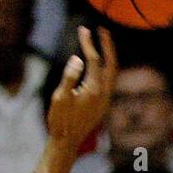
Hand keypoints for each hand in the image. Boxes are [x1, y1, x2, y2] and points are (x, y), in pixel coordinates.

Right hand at [47, 27, 117, 152]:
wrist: (67, 143)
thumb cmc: (60, 121)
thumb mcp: (60, 98)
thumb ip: (69, 77)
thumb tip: (77, 58)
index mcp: (93, 90)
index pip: (94, 60)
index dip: (88, 43)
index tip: (83, 30)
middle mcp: (103, 94)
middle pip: (111, 64)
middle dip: (108, 46)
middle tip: (103, 30)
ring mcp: (105, 100)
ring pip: (112, 73)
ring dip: (109, 57)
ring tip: (103, 44)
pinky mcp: (103, 105)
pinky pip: (109, 81)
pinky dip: (106, 69)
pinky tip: (100, 66)